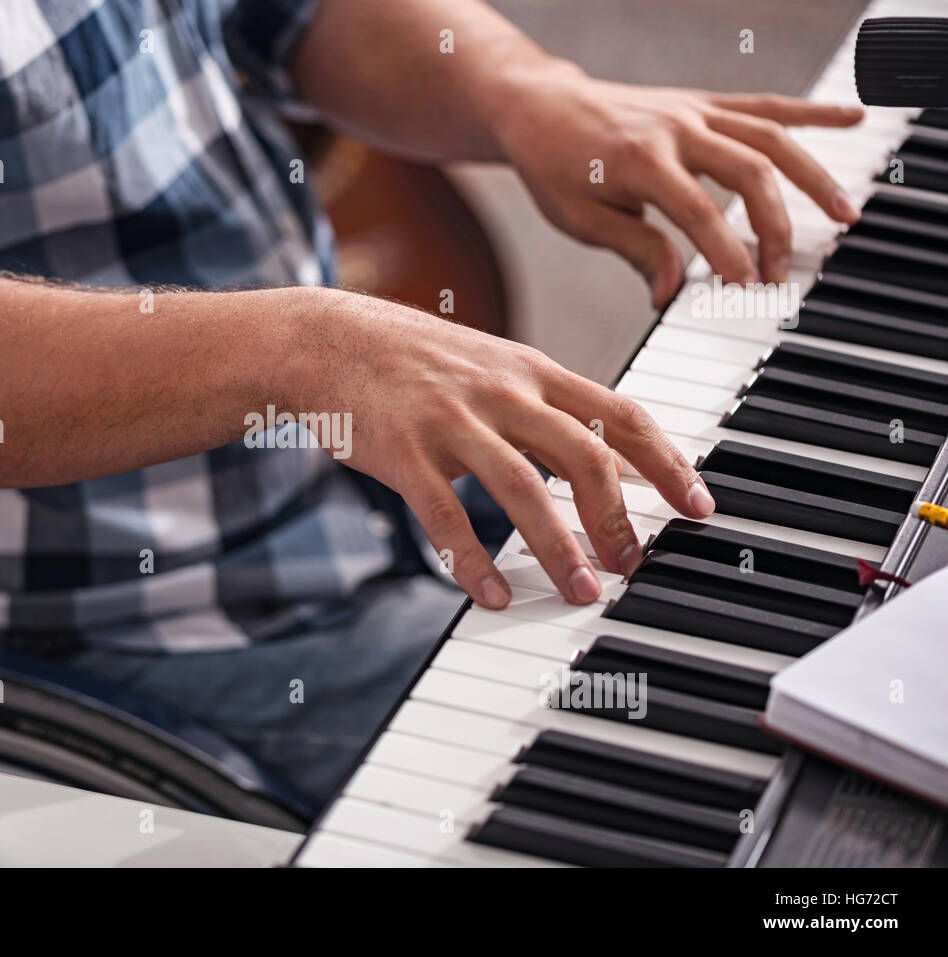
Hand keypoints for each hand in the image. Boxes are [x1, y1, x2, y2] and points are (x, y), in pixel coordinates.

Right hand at [301, 289, 715, 608]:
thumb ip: (541, 404)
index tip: (698, 507)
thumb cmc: (412, 358)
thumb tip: (598, 454)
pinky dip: (472, 560)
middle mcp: (500, 392)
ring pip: (523, 488)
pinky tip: (491, 594)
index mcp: (530, 370)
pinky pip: (446, 516)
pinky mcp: (403, 453)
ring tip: (580, 592)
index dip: (668, 463)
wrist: (326, 339)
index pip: (620, 414)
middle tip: (633, 565)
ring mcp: (451, 421)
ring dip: (559, 546)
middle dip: (618, 517)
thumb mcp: (489, 363)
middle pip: (583, 454)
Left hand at [489, 61, 863, 303]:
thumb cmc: (555, 167)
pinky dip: (811, 113)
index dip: (728, 252)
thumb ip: (633, 250)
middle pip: (748, 174)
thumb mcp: (580, 218)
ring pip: (770, 138)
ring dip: (813, 175)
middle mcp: (675, 129)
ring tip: (844, 214)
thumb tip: (667, 294)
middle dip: (774, 226)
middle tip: (780, 273)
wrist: (540, 108)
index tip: (746, 288)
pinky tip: (853, 119)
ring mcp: (694, 111)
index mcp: (640, 160)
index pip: (699, 212)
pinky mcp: (703, 104)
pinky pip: (765, 106)